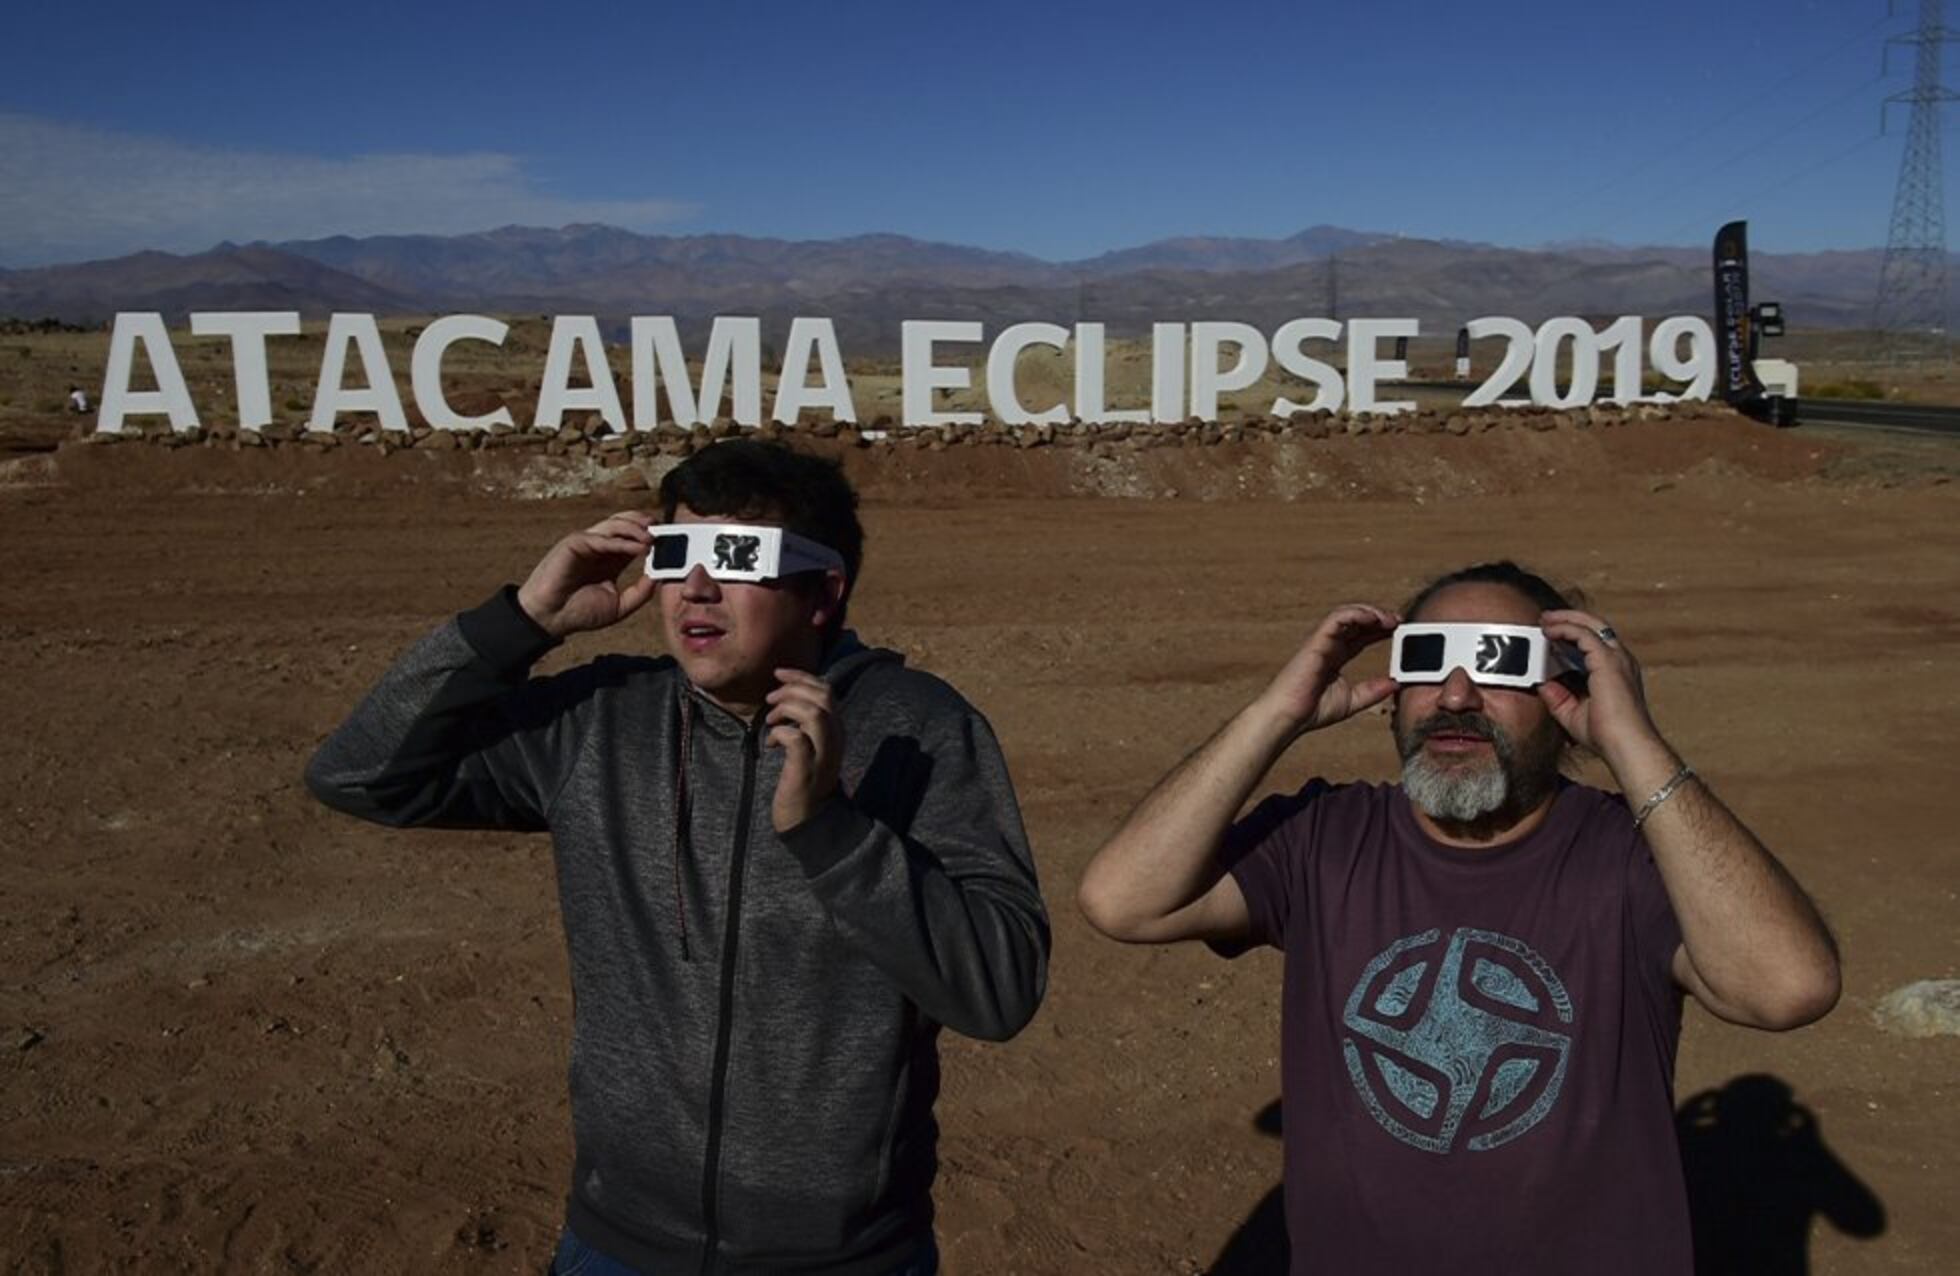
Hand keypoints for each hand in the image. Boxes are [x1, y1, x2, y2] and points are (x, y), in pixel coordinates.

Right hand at [515, 511, 657, 638]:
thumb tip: (658, 577)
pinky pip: (602, 538)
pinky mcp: (575, 543)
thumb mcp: (619, 606)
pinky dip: (622, 541)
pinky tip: (639, 548)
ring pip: (615, 524)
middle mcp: (600, 548)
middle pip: (625, 524)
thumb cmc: (579, 613)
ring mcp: (587, 543)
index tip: (671, 541)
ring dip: (636, 528)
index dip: (652, 537)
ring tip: (653, 538)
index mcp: (610, 560)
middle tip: (663, 530)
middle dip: (645, 523)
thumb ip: (640, 592)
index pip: (634, 540)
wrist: (551, 619)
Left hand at [766, 668, 841, 832]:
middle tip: (770, 699)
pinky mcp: (806, 768)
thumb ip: (805, 721)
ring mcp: (822, 754)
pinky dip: (780, 733)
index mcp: (836, 729)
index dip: (802, 676)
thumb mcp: (810, 744)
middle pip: (823, 697)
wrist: (808, 818)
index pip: (827, 690)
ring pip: (814, 714)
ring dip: (786, 709)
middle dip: (793, 689)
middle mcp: (835, 739)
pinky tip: (771, 743)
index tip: (779, 674)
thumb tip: (784, 696)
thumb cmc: (804, 778)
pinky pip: (796, 739)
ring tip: (771, 720)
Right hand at [1255, 604, 1400, 736]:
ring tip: (1390, 619)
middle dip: (1379, 617)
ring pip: (1347, 614)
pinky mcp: (1316, 641)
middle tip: (1400, 620)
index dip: (1380, 629)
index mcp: (1335, 656)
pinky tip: (1373, 618)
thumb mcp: (1353, 700)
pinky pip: (1337, 618)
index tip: (1399, 630)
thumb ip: (1373, 691)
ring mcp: (1322, 641)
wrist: (1289, 717)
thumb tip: (1396, 684)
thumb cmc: (1311, 711)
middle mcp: (1328, 645)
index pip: (1361, 635)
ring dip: (1370, 612)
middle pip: (1356, 621)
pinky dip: (1356, 614)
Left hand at [1536, 609, 1664, 765]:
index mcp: (1615, 671)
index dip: (1571, 634)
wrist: (1625, 745)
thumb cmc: (1605, 735)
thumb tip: (1541, 683)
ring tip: (1545, 619)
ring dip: (1565, 619)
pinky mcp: (1608, 661)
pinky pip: (1583, 634)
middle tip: (1546, 619)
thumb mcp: (1572, 713)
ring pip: (1590, 625)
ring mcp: (1617, 658)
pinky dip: (1565, 628)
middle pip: (1595, 626)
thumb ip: (1558, 696)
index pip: (1594, 643)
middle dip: (1569, 618)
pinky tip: (1549, 631)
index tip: (1550, 633)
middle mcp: (1620, 660)